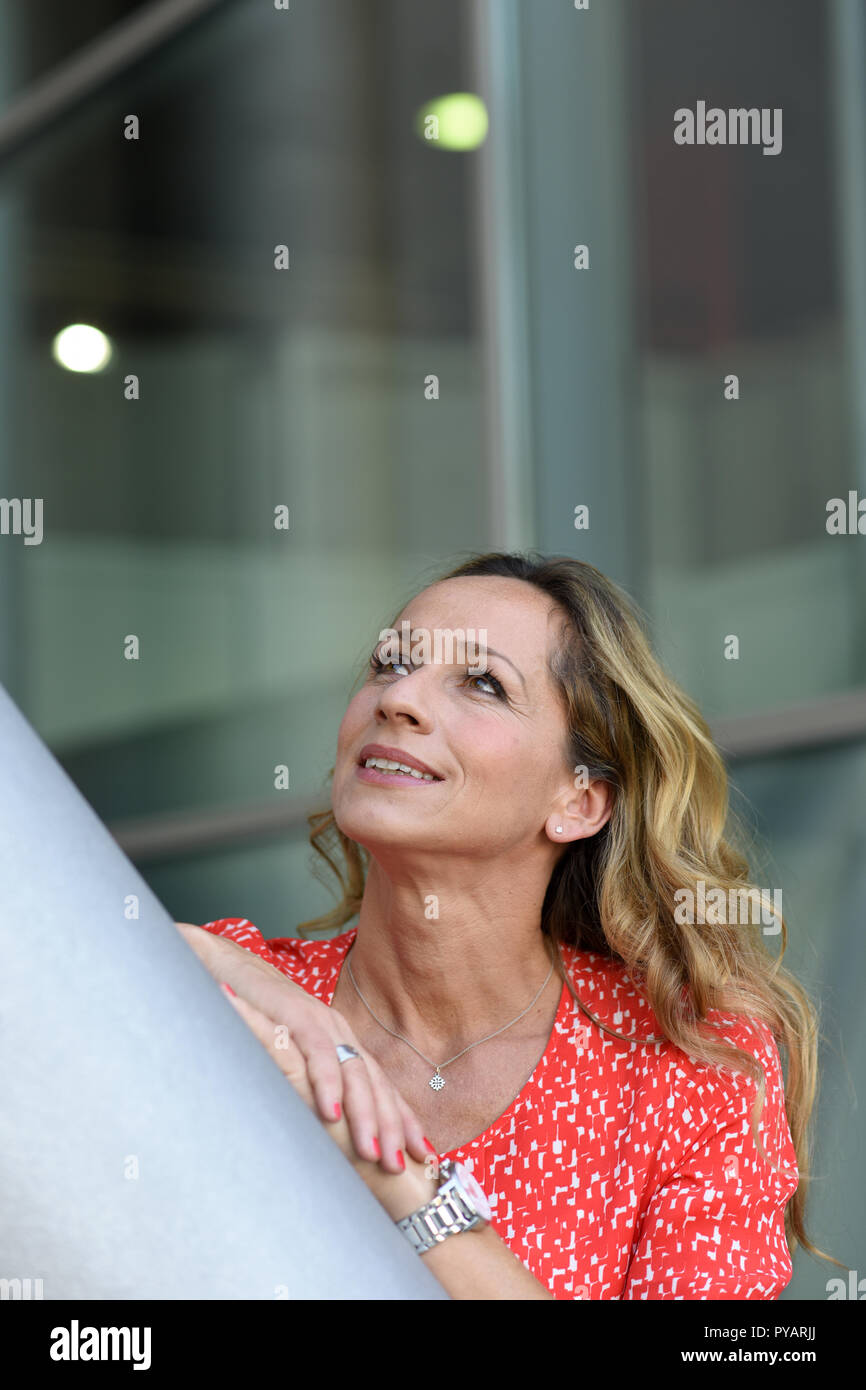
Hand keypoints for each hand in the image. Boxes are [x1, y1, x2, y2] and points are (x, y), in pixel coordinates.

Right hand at [175, 923, 432, 1174]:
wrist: (228, 971)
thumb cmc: (257, 1020)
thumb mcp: (290, 1058)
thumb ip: (309, 1086)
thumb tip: (324, 1131)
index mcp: (343, 1044)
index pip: (381, 1087)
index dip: (403, 1121)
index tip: (424, 1157)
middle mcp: (340, 1034)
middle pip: (376, 1085)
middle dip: (392, 1127)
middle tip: (402, 1168)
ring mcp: (321, 1024)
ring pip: (354, 1074)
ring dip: (366, 1116)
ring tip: (373, 1154)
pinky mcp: (296, 1017)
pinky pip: (318, 1055)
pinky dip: (327, 1085)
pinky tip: (331, 1114)